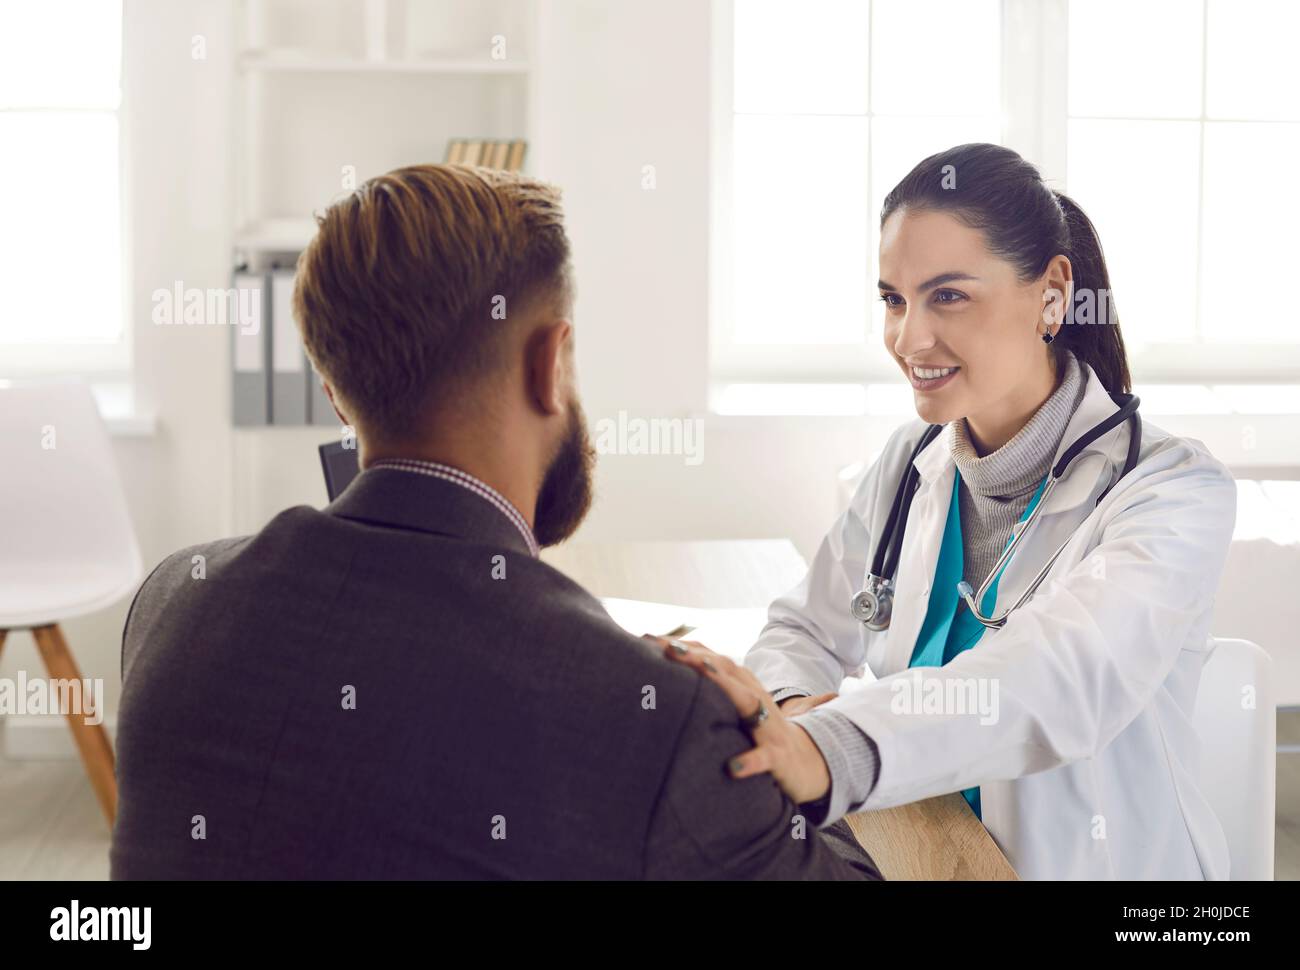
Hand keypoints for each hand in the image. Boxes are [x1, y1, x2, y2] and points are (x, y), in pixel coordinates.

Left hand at [654, 638, 831, 804]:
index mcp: (742, 686)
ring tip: (703, 672)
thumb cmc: (757, 733)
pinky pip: (763, 757)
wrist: (802, 763)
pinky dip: (749, 761)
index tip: (650, 639)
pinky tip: (732, 768)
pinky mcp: (777, 756)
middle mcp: (755, 698)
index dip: (684, 647)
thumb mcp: (733, 708)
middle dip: (697, 657)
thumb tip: (665, 675)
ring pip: (747, 700)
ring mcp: (768, 725)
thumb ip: (708, 691)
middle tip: (666, 648)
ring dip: (725, 685)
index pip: (712, 658)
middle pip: (727, 669)